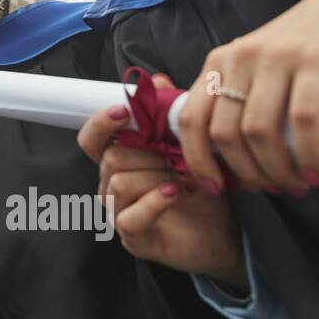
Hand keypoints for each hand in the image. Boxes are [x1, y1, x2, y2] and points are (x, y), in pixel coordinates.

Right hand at [78, 77, 247, 291]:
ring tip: (183, 179)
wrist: (226, 232)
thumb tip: (157, 79)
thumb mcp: (190, 146)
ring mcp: (119, 212)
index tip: (121, 111)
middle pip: (111, 158)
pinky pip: (130, 217)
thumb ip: (169, 114)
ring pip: (120, 183)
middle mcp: (112, 185)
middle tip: (176, 156)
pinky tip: (174, 193)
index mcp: (119, 161)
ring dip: (156, 177)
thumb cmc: (203, 189)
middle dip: (147, 153)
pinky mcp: (134, 239)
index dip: (100, 124)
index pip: (91, 139)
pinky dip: (153, 202)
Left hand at [178, 0, 318, 193]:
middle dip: (246, 174)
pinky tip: (316, 173)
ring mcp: (278, 58)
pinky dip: (308, 155)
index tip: (214, 188)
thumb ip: (246, 88)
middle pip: (225, 133)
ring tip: (298, 185)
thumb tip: (237, 151)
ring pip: (259, 132)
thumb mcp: (262, 60)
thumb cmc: (312, 39)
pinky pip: (304, 120)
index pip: (190, 118)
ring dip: (276, 171)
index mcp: (221, 60)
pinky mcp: (318, 61)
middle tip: (274, 189)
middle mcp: (241, 56)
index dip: (197, 161)